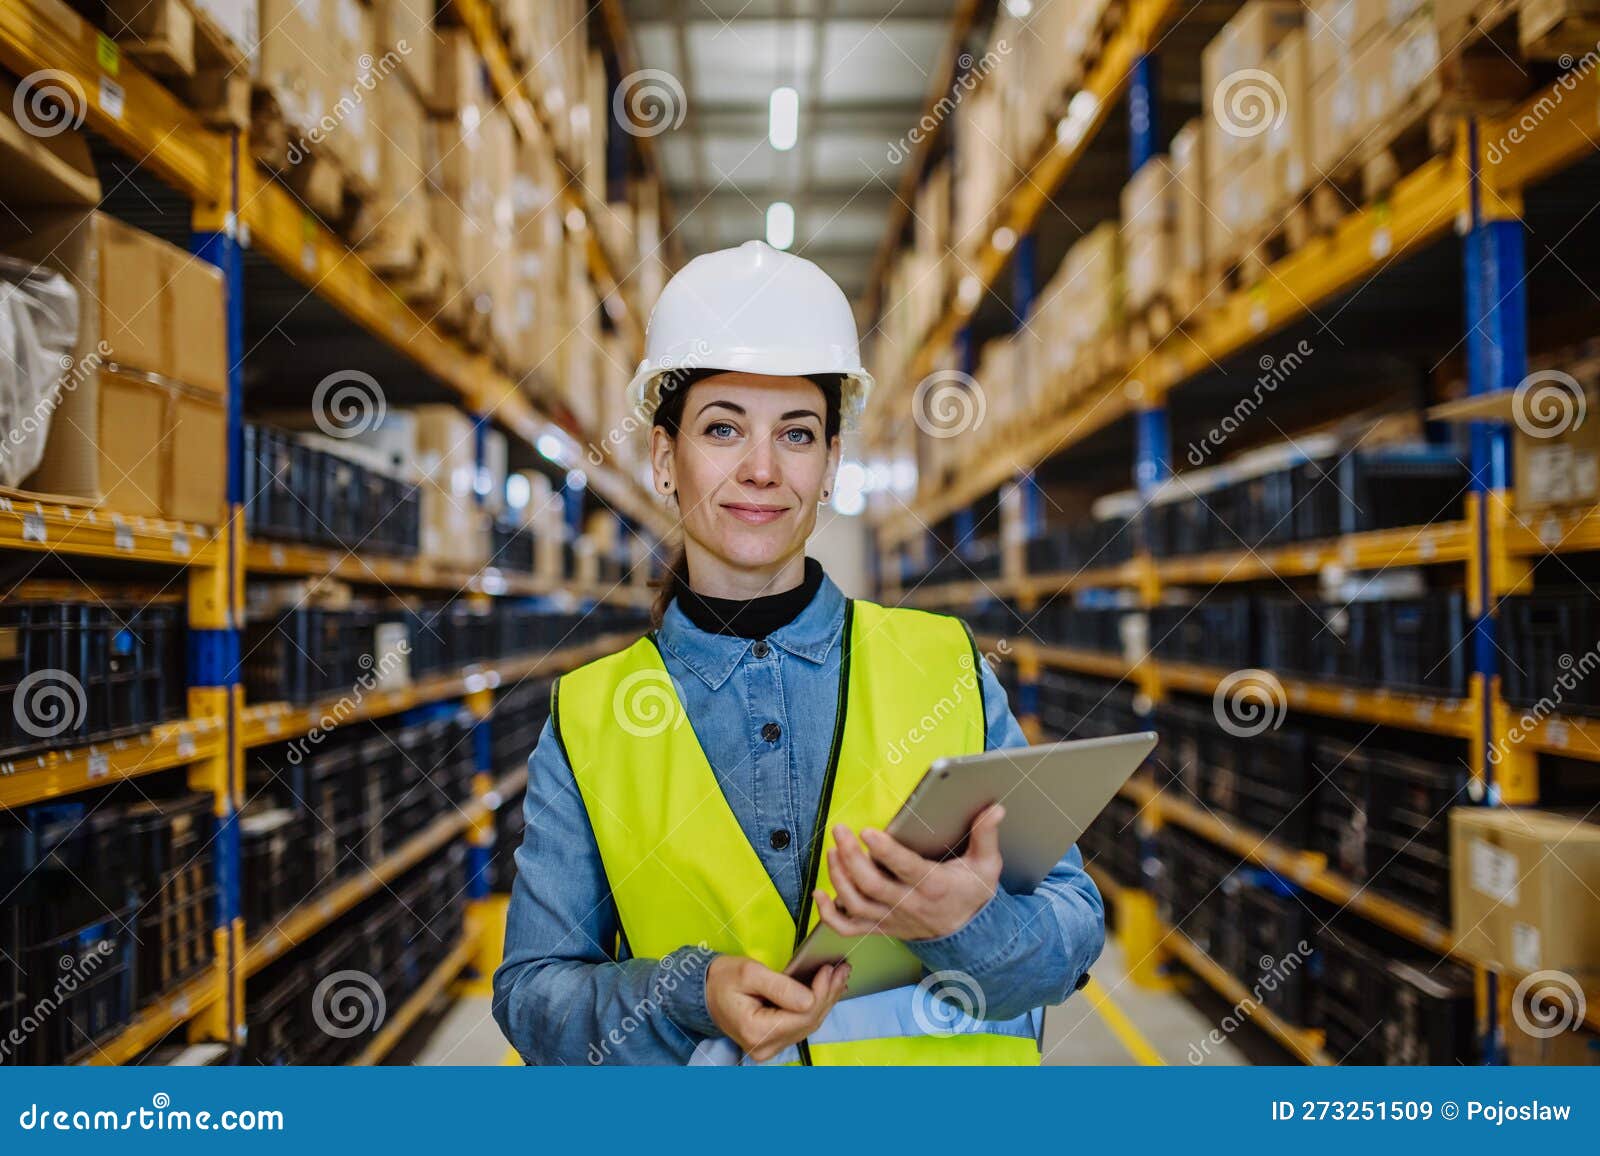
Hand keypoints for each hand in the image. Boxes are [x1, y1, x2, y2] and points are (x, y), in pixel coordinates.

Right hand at [704, 955, 850, 1062]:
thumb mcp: (749, 973)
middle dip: (827, 994)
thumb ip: (780, 986)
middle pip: (808, 1022)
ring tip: (839, 976)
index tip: (830, 968)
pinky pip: (801, 1024)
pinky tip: (827, 989)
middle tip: (842, 969)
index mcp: (756, 1031)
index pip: (801, 1015)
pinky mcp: (774, 1041)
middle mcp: (765, 1047)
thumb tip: (810, 998)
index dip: (820, 992)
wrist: (705, 992)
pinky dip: (815, 1005)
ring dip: (825, 999)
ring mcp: (770, 1047)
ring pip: (808, 1024)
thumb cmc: (724, 979)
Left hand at [814, 803, 1005, 941]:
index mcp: (933, 886)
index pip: (905, 869)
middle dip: (850, 857)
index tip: (868, 832)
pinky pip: (847, 928)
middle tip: (839, 831)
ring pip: (856, 904)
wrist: (968, 934)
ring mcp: (891, 918)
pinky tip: (819, 894)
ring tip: (832, 851)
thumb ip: (986, 836)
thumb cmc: (972, 893)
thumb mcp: (986, 865)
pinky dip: (828, 915)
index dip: (885, 852)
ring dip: (839, 878)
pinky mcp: (879, 926)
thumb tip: (994, 809)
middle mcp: (908, 904)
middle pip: (871, 885)